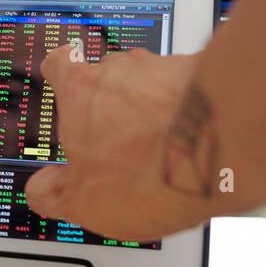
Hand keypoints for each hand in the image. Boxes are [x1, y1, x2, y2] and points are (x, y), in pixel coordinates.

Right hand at [24, 46, 212, 241]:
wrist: (221, 148)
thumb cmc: (149, 169)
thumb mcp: (83, 203)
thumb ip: (55, 192)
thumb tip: (44, 190)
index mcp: (79, 91)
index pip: (59, 63)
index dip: (60, 71)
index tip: (62, 78)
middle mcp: (121, 69)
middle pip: (109, 75)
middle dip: (114, 102)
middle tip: (122, 137)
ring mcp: (165, 68)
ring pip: (153, 83)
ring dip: (156, 107)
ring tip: (168, 147)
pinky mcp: (206, 74)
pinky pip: (192, 89)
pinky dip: (193, 110)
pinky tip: (200, 144)